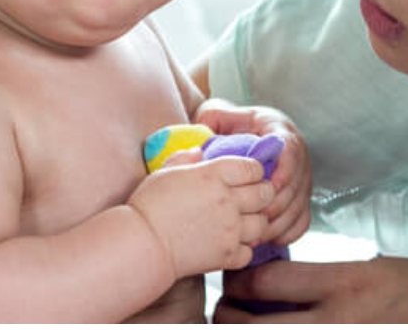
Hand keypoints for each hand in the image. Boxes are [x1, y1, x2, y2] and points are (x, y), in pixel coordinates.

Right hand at [127, 149, 274, 277]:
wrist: (141, 244)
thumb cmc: (148, 205)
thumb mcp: (165, 171)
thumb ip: (186, 158)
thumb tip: (200, 152)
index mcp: (214, 175)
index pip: (254, 167)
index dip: (254, 170)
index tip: (246, 176)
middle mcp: (227, 200)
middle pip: (265, 193)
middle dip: (261, 193)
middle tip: (251, 198)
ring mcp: (230, 229)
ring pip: (263, 223)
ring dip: (255, 221)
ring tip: (242, 222)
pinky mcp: (227, 255)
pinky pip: (250, 251)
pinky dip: (244, 248)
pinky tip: (230, 243)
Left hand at [191, 98, 311, 246]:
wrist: (238, 133)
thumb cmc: (227, 126)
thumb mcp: (218, 115)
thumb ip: (212, 120)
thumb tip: (207, 135)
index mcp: (278, 129)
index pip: (291, 150)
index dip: (284, 171)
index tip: (270, 188)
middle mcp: (295, 152)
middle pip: (297, 182)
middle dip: (278, 205)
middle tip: (257, 221)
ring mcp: (300, 175)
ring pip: (300, 204)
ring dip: (281, 222)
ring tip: (257, 236)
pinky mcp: (299, 195)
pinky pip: (302, 218)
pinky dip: (289, 231)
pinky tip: (270, 238)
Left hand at [212, 256, 407, 322]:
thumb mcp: (378, 269)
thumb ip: (327, 277)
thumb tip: (275, 281)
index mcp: (348, 281)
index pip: (263, 279)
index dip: (239, 278)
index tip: (238, 277)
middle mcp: (338, 322)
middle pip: (244, 324)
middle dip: (227, 315)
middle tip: (231, 309)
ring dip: (245, 333)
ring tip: (251, 324)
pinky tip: (288, 330)